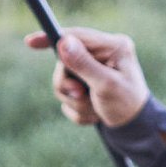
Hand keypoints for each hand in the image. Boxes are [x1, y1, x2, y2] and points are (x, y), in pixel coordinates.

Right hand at [26, 28, 150, 128]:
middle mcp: (102, 54)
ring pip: (63, 83)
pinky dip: (78, 110)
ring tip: (94, 110)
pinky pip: (67, 97)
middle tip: (81, 96)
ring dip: (75, 102)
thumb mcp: (106, 85)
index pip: (76, 36)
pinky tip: (95, 114)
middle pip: (64, 63)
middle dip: (70, 86)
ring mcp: (92, 70)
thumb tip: (62, 42)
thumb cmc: (127, 106)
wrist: (135, 130)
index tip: (30, 42)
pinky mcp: (86, 85)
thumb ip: (84, 64)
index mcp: (112, 46)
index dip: (51, 39)